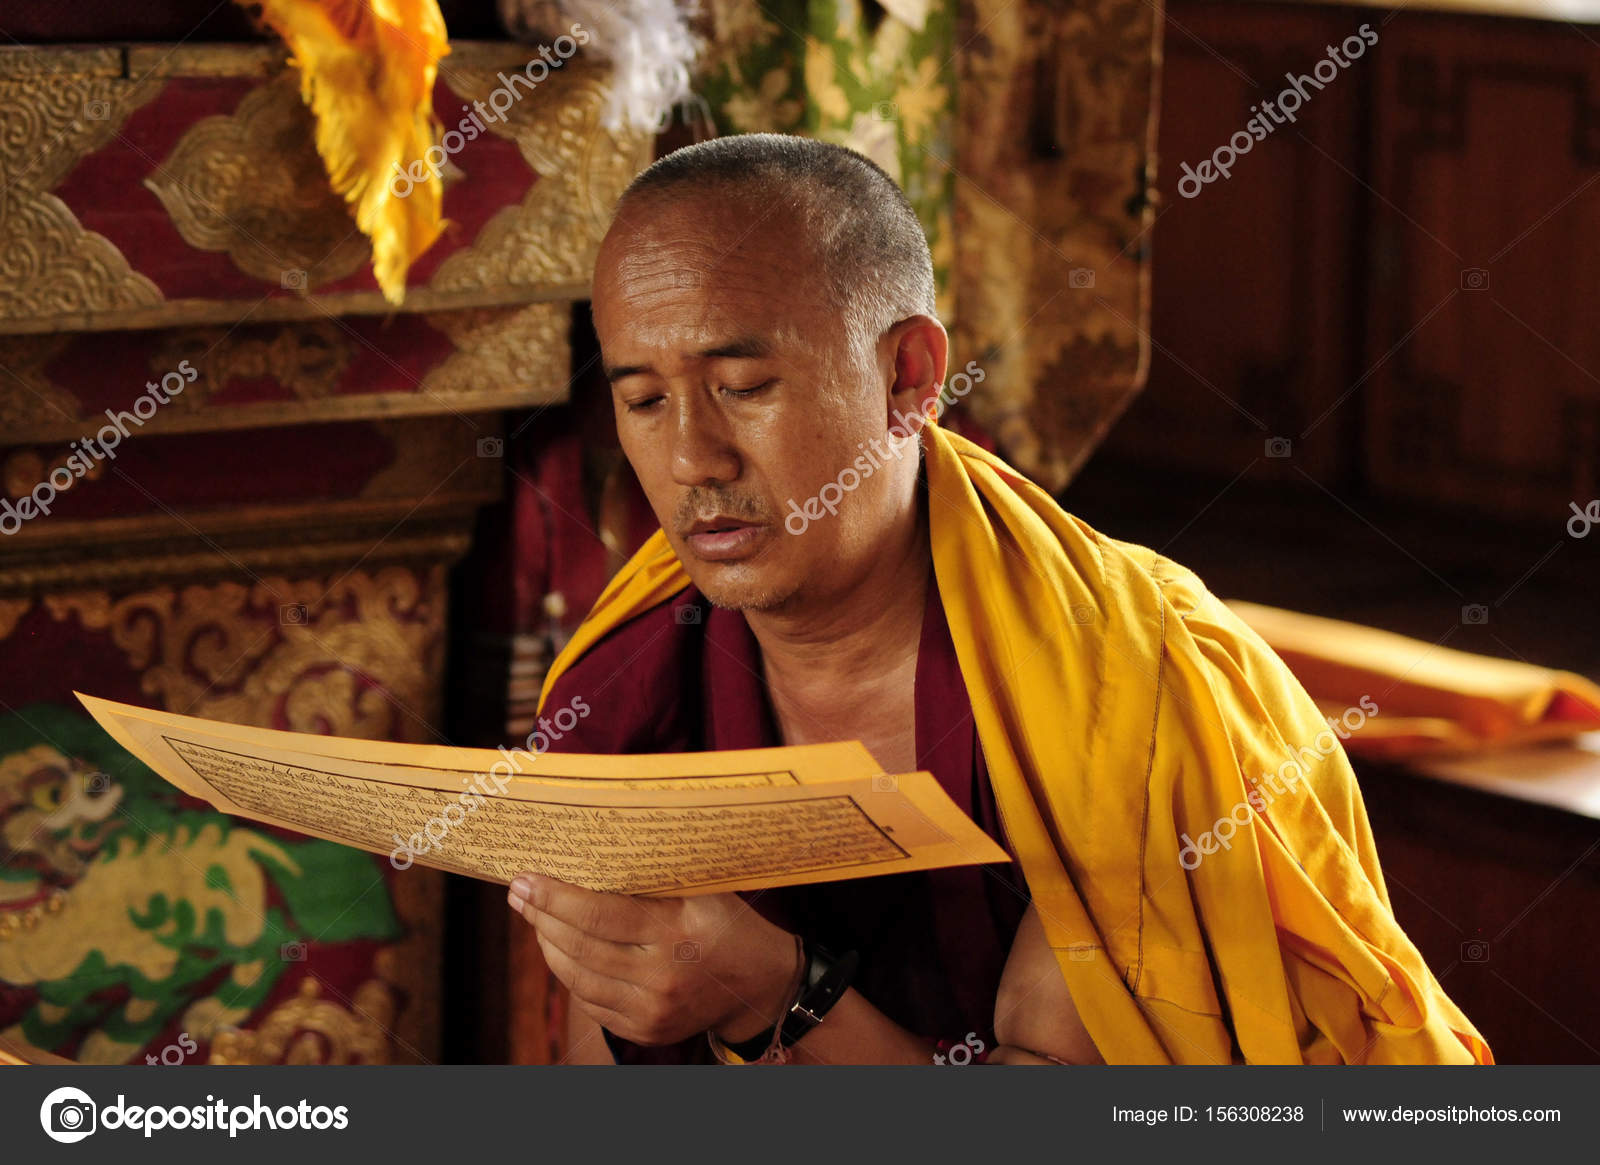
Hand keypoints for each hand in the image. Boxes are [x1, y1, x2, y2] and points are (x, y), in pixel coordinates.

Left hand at [507, 872, 800, 1047]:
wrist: (761, 985)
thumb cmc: (727, 923)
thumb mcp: (702, 889)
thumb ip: (654, 874)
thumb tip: (594, 843)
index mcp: (676, 931)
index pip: (599, 914)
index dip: (555, 897)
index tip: (526, 879)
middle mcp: (662, 975)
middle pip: (581, 946)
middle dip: (541, 916)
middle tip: (518, 893)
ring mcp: (652, 1009)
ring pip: (577, 978)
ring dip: (548, 945)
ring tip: (536, 918)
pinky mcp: (646, 1031)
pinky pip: (591, 1002)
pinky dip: (570, 974)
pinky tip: (562, 950)